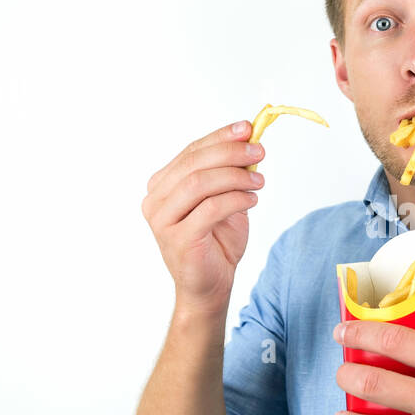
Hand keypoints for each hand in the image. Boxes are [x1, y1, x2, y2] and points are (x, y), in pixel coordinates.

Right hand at [141, 119, 265, 315]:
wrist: (209, 286)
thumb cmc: (216, 242)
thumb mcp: (225, 199)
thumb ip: (230, 173)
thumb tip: (249, 140)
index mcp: (162, 185)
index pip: (191, 152)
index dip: (219, 137)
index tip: (247, 128)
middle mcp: (155, 200)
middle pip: (194, 164)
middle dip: (230, 153)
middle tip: (259, 151)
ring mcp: (163, 220)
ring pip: (199, 184)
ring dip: (235, 176)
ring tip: (259, 180)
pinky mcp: (178, 239)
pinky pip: (210, 209)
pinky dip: (235, 199)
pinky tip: (252, 199)